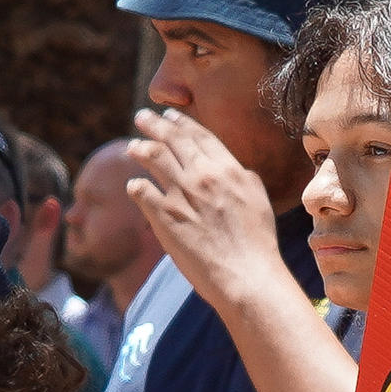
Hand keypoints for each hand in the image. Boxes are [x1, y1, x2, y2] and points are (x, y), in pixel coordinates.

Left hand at [124, 105, 286, 308]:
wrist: (246, 276)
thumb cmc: (257, 243)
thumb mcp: (258, 200)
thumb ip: (243, 178)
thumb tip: (234, 168)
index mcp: (227, 169)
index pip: (199, 135)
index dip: (181, 122)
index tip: (170, 116)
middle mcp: (202, 176)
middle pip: (172, 139)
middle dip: (154, 125)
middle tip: (142, 117)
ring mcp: (181, 195)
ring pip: (152, 158)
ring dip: (140, 148)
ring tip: (132, 146)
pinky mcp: (164, 217)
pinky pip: (141, 191)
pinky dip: (136, 185)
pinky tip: (134, 186)